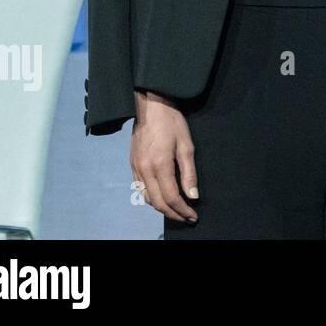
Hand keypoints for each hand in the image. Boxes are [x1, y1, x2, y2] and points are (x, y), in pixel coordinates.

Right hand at [131, 90, 198, 223]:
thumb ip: (189, 173)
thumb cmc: (172, 123)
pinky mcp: (133, 165)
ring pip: (147, 198)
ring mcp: (136, 168)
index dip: (183, 210)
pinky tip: (162, 197)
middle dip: (173, 214)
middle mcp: (145, 170)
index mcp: (160, 165)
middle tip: (187, 218)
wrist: (150, 107)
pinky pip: (140, 189)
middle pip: (158, 202)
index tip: (193, 216)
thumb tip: (193, 196)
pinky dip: (151, 198)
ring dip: (161, 208)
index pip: (171, 197)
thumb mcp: (187, 145)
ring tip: (177, 210)